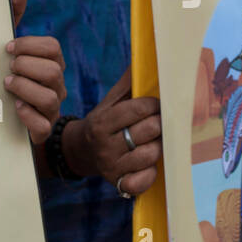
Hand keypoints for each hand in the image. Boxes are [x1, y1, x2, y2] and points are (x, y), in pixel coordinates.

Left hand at [4, 0, 66, 143]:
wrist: (3, 118)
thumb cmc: (8, 75)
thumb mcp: (9, 49)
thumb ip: (14, 18)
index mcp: (51, 63)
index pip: (52, 48)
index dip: (29, 45)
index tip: (6, 47)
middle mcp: (56, 85)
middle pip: (52, 70)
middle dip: (26, 66)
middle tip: (8, 67)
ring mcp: (51, 108)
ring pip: (49, 97)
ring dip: (24, 88)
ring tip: (7, 84)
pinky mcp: (42, 129)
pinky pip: (43, 124)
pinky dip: (28, 115)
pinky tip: (14, 108)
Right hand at [67, 68, 162, 195]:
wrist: (82, 151)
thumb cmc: (105, 122)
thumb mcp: (110, 101)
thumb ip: (128, 82)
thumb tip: (145, 58)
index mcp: (102, 122)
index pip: (138, 109)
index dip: (154, 105)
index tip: (156, 105)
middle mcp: (104, 146)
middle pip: (149, 130)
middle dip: (159, 124)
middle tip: (159, 123)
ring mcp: (111, 167)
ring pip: (150, 155)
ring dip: (158, 147)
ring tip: (154, 142)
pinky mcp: (118, 184)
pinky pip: (142, 181)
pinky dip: (150, 173)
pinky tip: (149, 165)